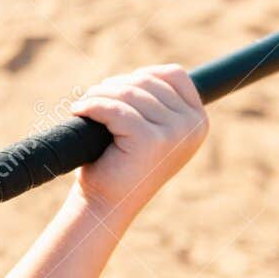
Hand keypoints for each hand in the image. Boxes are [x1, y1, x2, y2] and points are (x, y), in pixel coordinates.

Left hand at [67, 64, 207, 224]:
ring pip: (130, 93)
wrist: (105, 203)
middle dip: (115, 85)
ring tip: (85, 106)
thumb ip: (156, 102)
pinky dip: (92, 105)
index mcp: (198, 121)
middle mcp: (193, 126)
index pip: (175, 74)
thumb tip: (144, 74)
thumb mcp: (148, 128)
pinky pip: (115, 108)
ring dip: (100, 93)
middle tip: (93, 99)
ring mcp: (175, 133)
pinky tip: (80, 111)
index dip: (141, 75)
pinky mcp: (151, 140)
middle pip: (148, 80)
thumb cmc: (121, 162)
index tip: (118, 90)